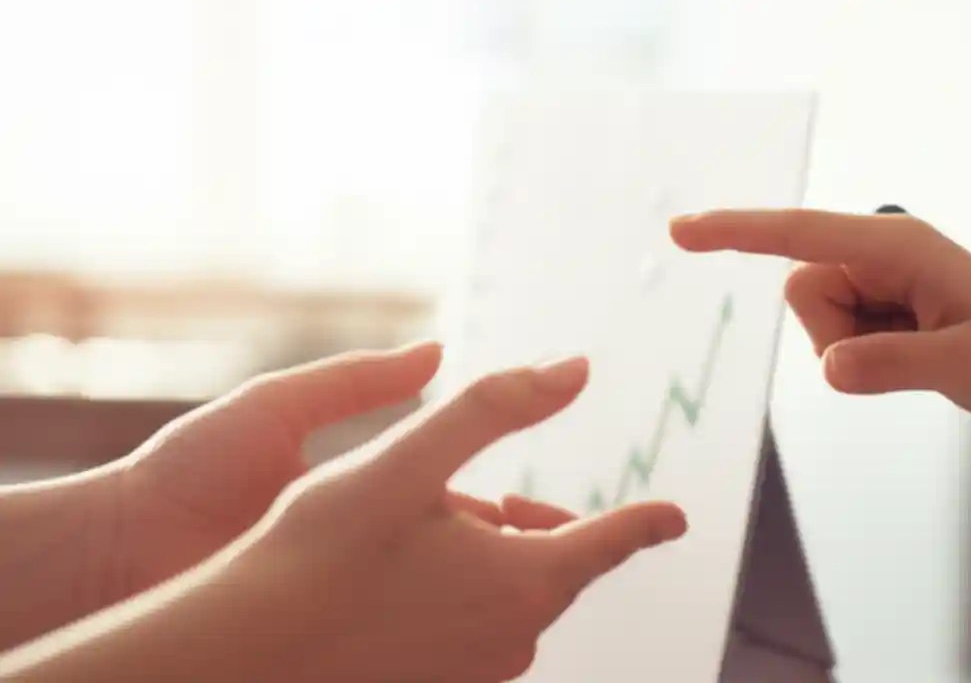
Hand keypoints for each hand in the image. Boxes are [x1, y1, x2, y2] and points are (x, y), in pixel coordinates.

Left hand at [106, 343, 568, 603]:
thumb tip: (438, 351)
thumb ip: (359, 380)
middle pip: (457, 564)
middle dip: (515, 566)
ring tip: (531, 613)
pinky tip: (467, 640)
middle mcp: (359, 551)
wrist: (111, 545)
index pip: (455, 509)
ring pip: (430, 609)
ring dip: (482, 606)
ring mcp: (341, 596)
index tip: (553, 515)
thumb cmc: (186, 470)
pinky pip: (386, 642)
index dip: (508, 515)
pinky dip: (431, 642)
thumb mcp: (279, 408)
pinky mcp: (319, 634)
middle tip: (566, 568)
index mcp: (355, 496)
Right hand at [218, 356, 686, 681]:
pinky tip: (399, 581)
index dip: (646, 522)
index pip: (612, 541)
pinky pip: (476, 629)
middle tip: (494, 493)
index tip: (676, 517)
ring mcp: (480, 673)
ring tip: (424, 535)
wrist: (244, 653)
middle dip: (533, 522)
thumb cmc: (320, 549)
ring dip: (489, 557)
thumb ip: (496, 407)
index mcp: (527, 581)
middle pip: (554, 566)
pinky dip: (461, 595)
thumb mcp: (410, 460)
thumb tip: (576, 367)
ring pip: (510, 597)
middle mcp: (516, 639)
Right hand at [671, 209, 970, 426]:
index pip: (801, 234)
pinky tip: (910, 351)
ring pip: (811, 317)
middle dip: (831, 333)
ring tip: (913, 352)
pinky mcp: (872, 301)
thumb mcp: (964, 366)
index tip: (682, 231)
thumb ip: (894, 364)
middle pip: (800, 289)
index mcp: (899, 243)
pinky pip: (829, 334)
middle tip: (900, 353)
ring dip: (847, 348)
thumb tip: (830, 367)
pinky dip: (858, 355)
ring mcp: (873, 275)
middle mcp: (878, 249)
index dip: (738, 231)